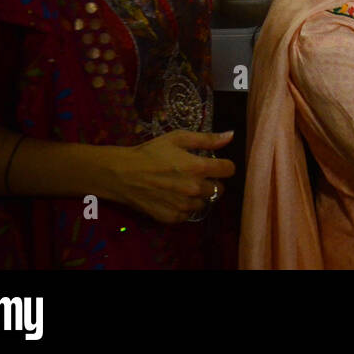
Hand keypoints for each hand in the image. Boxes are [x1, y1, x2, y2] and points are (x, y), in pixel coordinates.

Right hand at [105, 129, 235, 223]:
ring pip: (204, 203)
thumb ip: (207, 139)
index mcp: (198, 167)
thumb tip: (230, 135)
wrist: (122, 174)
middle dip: (212, 181)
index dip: (224, 165)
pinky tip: (173, 197)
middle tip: (196, 175)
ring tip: (183, 186)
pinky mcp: (171, 217)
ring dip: (199, 196)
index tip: (217, 164)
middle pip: (219, 189)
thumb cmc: (151, 152)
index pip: (228, 170)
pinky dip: (184, 207)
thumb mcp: (178, 138)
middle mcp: (194, 189)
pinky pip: (188, 214)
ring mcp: (183, 205)